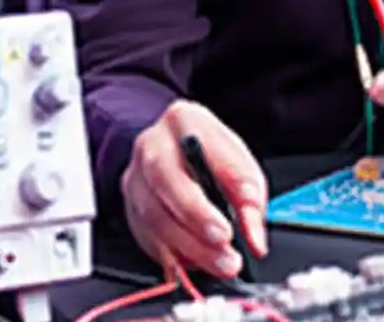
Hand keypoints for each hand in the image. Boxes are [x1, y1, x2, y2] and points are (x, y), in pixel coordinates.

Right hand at [121, 100, 268, 277]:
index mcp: (183, 120)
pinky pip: (148, 238)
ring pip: (154, 215)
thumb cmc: (211, 156)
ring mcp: (135, 178)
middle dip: (196, 216)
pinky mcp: (130, 210)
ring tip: (221, 262)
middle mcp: (151, 145)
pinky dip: (174, 257)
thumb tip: (254, 239)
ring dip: (190, 246)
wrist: (176, 156)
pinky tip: (197, 264)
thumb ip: (251, 199)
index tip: (240, 214)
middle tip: (224, 242)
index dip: (219, 183)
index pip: (200, 148)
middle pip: (166, 180)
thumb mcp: (241, 165)